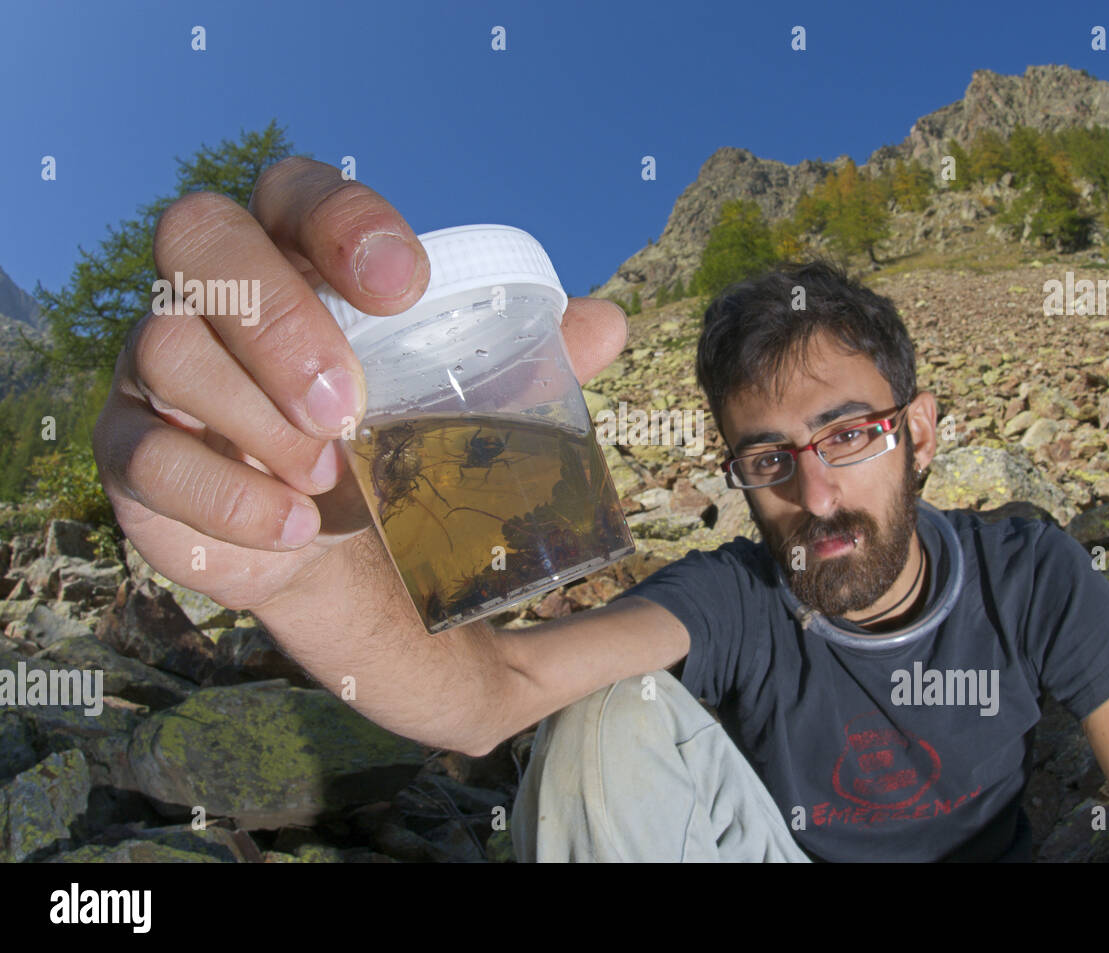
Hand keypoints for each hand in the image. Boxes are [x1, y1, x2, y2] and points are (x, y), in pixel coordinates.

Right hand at [93, 156, 627, 613]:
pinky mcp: (132, 454)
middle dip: (278, 318)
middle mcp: (214, 296)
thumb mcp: (471, 412)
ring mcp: (158, 370)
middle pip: (202, 240)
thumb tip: (606, 324)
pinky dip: (226, 498)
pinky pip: (144, 458)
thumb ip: (534, 364)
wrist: (345, 561)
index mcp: (298, 258)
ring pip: (168, 349)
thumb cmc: (404, 455)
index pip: (293, 190)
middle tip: (348, 408)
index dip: (340, 218)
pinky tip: (292, 531)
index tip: (405, 283)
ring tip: (330, 481)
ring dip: (257, 421)